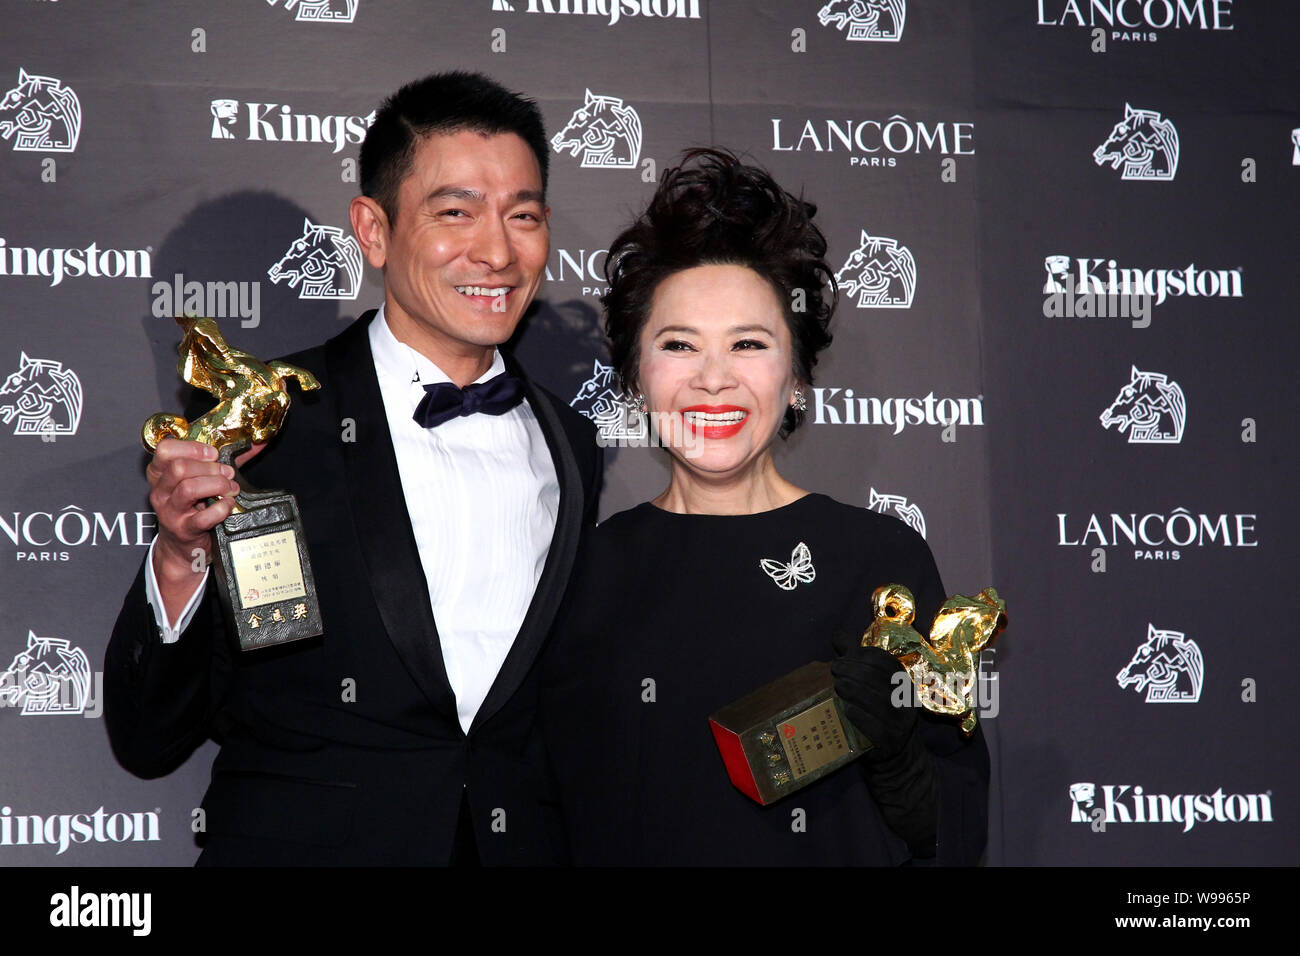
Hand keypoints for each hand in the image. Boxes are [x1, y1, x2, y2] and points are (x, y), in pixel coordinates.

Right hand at [146, 439, 263, 614]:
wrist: (183, 548)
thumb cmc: (194, 509)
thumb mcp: (199, 482)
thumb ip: (222, 461)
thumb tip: (255, 443)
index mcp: (160, 474)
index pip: (165, 450)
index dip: (192, 447)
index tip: (213, 454)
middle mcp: (160, 491)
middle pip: (179, 467)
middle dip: (210, 468)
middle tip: (228, 474)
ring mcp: (170, 511)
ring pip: (188, 488)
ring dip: (216, 485)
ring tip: (230, 489)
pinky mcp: (184, 530)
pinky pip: (203, 516)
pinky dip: (221, 507)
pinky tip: (228, 505)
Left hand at [831, 644, 917, 762]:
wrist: (894, 753)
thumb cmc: (876, 711)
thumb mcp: (870, 683)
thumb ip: (856, 658)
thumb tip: (838, 633)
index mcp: (902, 682)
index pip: (884, 662)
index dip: (862, 656)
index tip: (841, 657)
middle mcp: (906, 700)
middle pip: (879, 679)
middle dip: (854, 670)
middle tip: (834, 669)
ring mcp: (901, 722)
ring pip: (879, 702)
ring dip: (855, 691)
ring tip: (837, 685)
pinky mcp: (891, 742)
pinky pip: (877, 728)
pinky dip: (861, 717)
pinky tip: (846, 710)